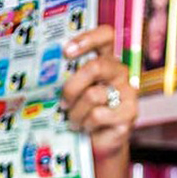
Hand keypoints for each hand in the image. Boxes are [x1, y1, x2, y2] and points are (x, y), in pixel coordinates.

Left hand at [61, 25, 137, 161]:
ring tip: (73, 120)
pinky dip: (86, 124)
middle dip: (72, 86)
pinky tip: (86, 127)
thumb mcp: (76, 90)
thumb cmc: (84, 111)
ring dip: (76, 112)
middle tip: (63, 102)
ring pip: (93, 95)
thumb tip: (46, 70)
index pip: (106, 36)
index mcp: (108, 60)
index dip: (88, 39)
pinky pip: (98, 115)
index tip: (66, 52)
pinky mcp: (129, 113)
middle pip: (96, 67)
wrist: (100, 141)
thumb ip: (69, 76)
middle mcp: (121, 73)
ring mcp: (128, 93)